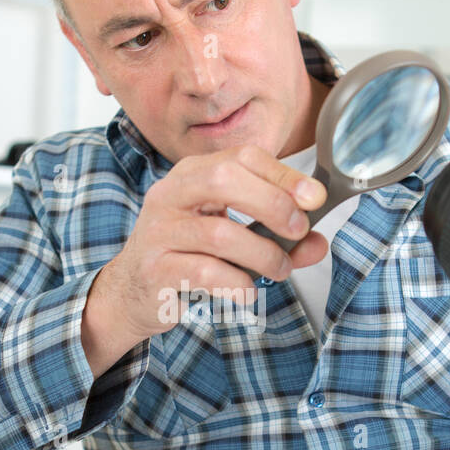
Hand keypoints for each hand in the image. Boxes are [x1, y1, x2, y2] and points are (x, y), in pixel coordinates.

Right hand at [93, 144, 328, 342]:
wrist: (132, 292)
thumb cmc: (187, 257)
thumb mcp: (233, 238)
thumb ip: (276, 237)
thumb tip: (318, 243)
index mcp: (191, 175)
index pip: (242, 157)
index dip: (283, 175)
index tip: (314, 198)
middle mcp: (170, 195)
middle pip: (225, 180)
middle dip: (272, 204)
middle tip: (297, 232)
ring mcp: (159, 232)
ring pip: (220, 234)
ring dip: (263, 255)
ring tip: (279, 269)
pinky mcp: (156, 269)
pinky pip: (205, 272)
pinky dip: (238, 283)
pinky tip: (248, 291)